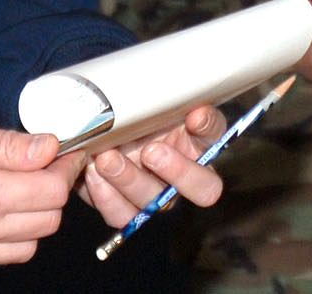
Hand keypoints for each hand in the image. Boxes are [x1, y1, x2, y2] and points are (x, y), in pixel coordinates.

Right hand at [0, 107, 80, 266]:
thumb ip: (6, 144)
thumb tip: (49, 148)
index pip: (51, 192)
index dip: (66, 168)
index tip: (65, 151)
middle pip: (46, 222)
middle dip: (55, 191)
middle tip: (47, 164)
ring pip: (26, 246)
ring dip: (35, 218)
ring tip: (24, 186)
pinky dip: (9, 238)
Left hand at [76, 102, 229, 225]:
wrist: (98, 123)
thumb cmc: (135, 107)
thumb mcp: (156, 96)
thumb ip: (176, 98)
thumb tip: (196, 110)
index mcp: (201, 144)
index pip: (219, 133)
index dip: (208, 132)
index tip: (194, 117)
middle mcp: (183, 175)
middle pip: (201, 189)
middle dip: (177, 172)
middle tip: (151, 151)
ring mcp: (154, 195)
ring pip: (153, 205)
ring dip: (130, 182)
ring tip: (106, 159)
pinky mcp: (124, 207)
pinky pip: (121, 215)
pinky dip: (105, 196)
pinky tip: (92, 173)